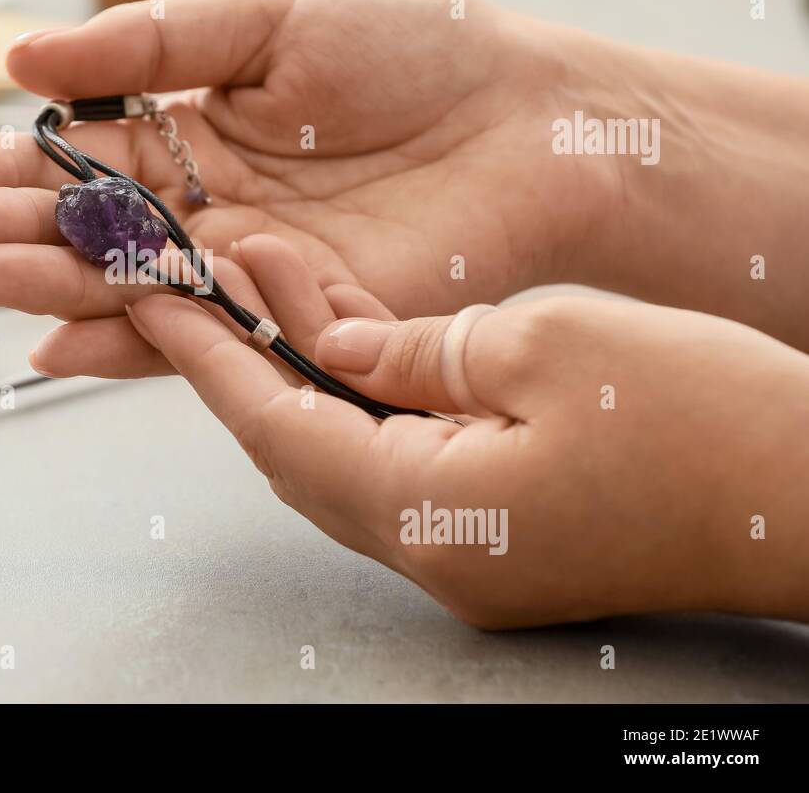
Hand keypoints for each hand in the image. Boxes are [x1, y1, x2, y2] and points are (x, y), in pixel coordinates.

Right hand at [0, 0, 614, 325]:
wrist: (527, 121)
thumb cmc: (415, 52)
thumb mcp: (269, 17)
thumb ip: (151, 45)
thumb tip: (26, 58)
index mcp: (198, 129)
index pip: (84, 157)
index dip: (12, 166)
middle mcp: (211, 206)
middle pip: (93, 228)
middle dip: (11, 229)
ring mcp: (249, 267)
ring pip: (131, 283)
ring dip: (49, 283)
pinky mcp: (294, 318)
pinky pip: (201, 337)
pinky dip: (131, 344)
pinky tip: (59, 343)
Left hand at [122, 239, 808, 628]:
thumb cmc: (705, 420)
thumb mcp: (545, 342)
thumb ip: (416, 348)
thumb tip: (339, 344)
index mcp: (427, 510)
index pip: (270, 424)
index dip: (202, 355)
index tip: (147, 297)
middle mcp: (432, 554)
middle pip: (292, 451)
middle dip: (235, 367)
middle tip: (187, 293)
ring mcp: (467, 561)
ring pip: (339, 463)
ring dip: (294, 386)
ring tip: (253, 307)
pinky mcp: (500, 547)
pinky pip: (394, 474)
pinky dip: (356, 413)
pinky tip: (346, 356)